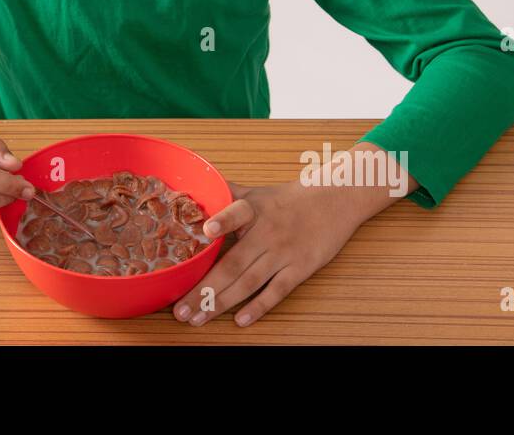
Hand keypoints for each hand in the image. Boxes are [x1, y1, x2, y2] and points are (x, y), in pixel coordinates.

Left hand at [172, 177, 369, 326]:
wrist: (333, 200)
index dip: (222, 222)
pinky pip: (277, 291)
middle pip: (233, 264)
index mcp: (253, 210)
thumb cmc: (287, 199)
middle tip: (180, 310)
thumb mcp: (256, 193)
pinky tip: (240, 320)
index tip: (205, 231)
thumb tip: (194, 192)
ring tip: (198, 318)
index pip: (237, 214)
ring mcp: (283, 253)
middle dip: (204, 289)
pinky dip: (258, 307)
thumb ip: (225, 195)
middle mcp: (267, 233)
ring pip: (249, 282)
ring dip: (221, 303)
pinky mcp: (300, 268)